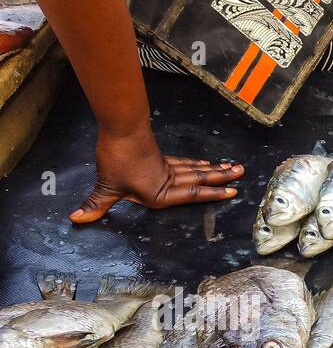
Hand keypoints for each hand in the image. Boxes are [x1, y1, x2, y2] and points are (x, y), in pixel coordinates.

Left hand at [70, 127, 243, 223]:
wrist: (120, 128)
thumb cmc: (117, 159)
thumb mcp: (106, 186)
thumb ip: (96, 204)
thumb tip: (76, 218)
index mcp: (161, 193)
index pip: (192, 195)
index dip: (213, 193)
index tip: (231, 191)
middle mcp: (168, 181)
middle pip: (200, 179)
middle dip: (221, 178)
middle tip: (241, 173)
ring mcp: (165, 167)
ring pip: (195, 169)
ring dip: (214, 170)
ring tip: (232, 167)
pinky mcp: (159, 157)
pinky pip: (183, 163)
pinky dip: (195, 164)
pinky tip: (204, 163)